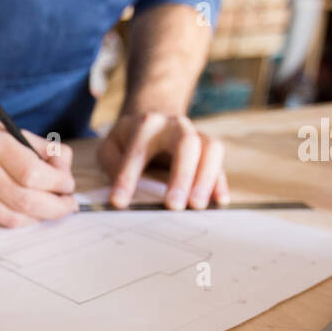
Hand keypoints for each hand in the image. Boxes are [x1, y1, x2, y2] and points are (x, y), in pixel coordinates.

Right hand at [0, 116, 77, 226]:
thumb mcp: (4, 131)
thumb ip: (38, 148)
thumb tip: (65, 170)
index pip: (33, 171)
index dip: (58, 183)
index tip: (68, 186)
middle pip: (26, 198)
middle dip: (55, 206)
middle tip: (68, 205)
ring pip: (12, 215)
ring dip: (38, 216)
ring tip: (49, 209)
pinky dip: (17, 219)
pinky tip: (24, 213)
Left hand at [99, 112, 228, 209]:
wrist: (155, 123)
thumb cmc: (129, 141)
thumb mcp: (111, 147)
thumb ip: (112, 164)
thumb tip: (121, 191)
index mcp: (147, 124)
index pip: (138, 150)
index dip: (127, 177)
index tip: (119, 203)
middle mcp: (176, 126)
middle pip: (186, 143)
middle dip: (181, 175)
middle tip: (174, 206)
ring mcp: (197, 135)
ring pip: (211, 149)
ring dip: (205, 179)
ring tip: (197, 207)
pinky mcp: (209, 151)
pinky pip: (219, 163)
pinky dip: (220, 183)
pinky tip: (219, 201)